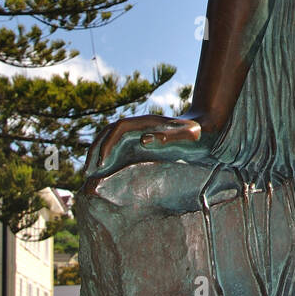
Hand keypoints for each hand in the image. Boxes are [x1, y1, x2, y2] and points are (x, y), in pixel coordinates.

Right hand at [86, 113, 212, 178]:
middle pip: (109, 132)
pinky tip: (105, 172)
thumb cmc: (201, 132)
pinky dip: (109, 157)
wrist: (207, 127)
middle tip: (87, 171)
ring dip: (99, 152)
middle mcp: (140, 125)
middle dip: (96, 149)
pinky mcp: (143, 142)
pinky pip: (120, 147)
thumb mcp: (190, 135)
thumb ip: (170, 136)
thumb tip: (143, 140)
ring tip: (90, 173)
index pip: (119, 129)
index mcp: (148, 122)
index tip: (101, 163)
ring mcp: (140, 132)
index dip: (107, 144)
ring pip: (111, 139)